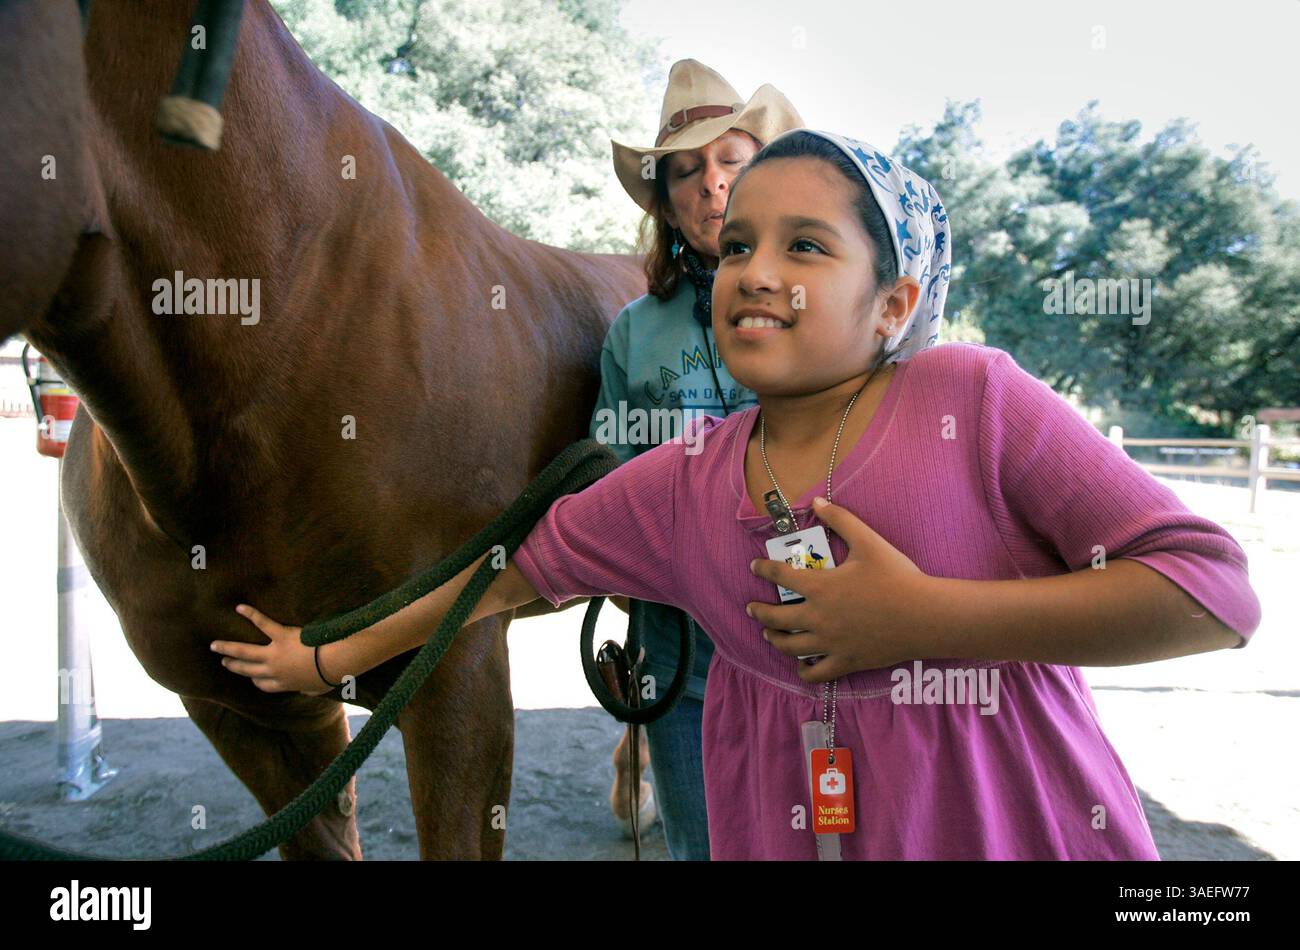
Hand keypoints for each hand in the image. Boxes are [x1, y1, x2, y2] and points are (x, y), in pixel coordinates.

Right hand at [210, 604, 334, 695]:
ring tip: (214, 645)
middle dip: (233, 666)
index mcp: (284, 683)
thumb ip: (310, 691)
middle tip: (223, 661)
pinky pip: (263, 623)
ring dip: (228, 648)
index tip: (250, 678)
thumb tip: (309, 692)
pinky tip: (239, 607)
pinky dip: (251, 614)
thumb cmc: (330, 675)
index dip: (255, 680)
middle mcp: (274, 669)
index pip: (263, 685)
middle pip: (247, 669)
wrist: (334, 662)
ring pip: (244, 651)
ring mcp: (275, 653)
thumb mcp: (318, 689)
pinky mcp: (282, 636)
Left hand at [746, 497, 937, 682]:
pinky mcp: (846, 662)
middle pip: (776, 618)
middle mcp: (818, 618)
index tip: (754, 567)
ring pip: (790, 647)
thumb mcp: (868, 540)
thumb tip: (817, 501)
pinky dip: (803, 670)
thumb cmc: (897, 576)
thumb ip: (840, 519)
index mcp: (820, 587)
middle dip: (759, 612)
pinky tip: (800, 666)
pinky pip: (816, 673)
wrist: (924, 615)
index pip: (780, 576)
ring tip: (769, 634)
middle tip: (752, 608)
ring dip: (775, 639)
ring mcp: (830, 643)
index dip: (763, 569)